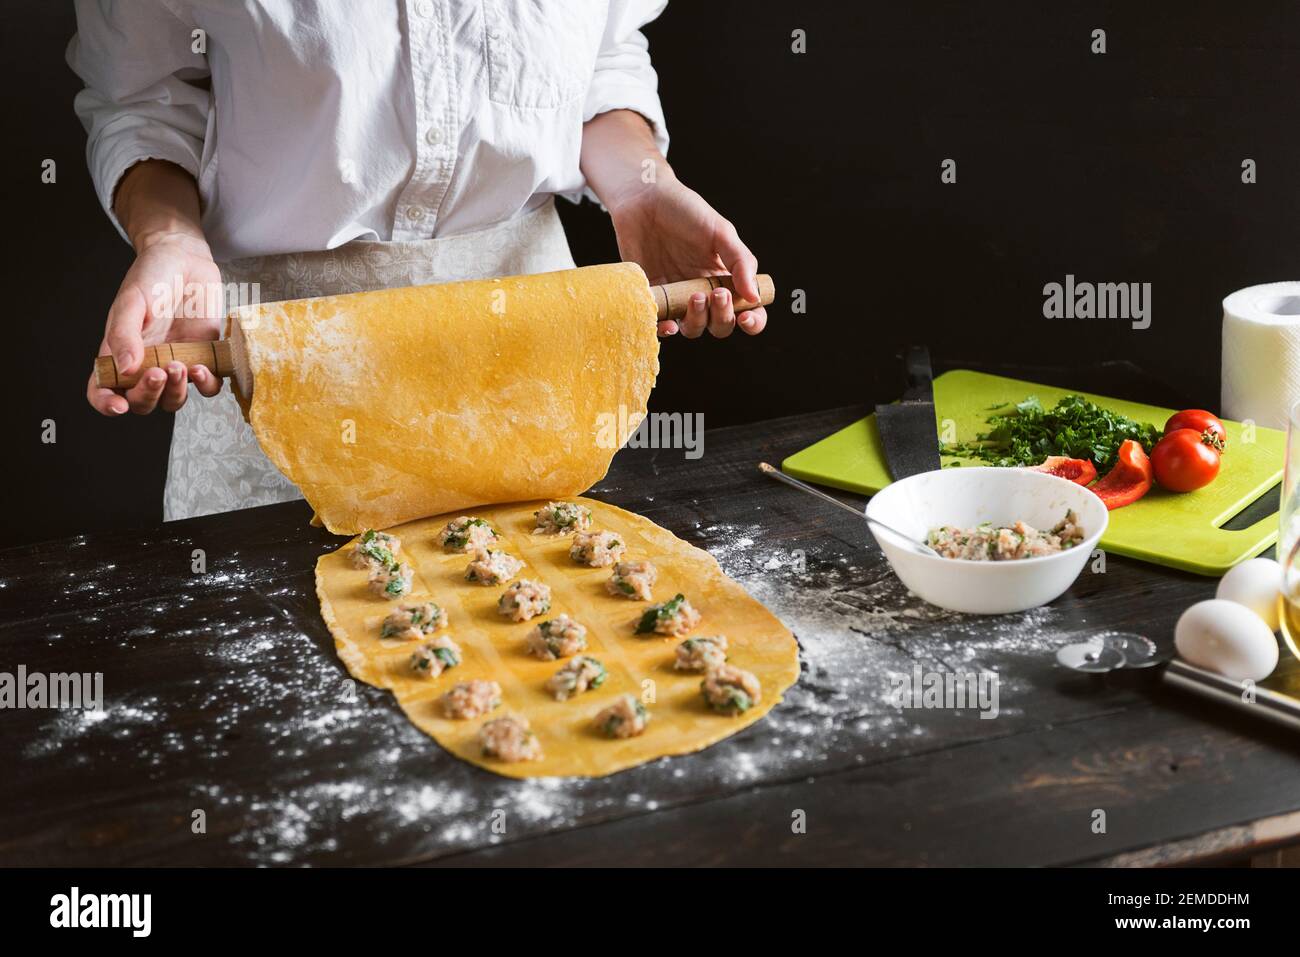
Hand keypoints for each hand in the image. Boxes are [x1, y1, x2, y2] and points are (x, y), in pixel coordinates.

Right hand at [88, 231, 224, 415]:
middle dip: (148, 395)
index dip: (106, 404)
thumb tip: (125, 369)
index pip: (103, 390)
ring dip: (176, 393)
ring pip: (173, 400)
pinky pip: (207, 385)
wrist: (186, 259)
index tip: (118, 405)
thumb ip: (124, 335)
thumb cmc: (152, 277)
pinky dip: (206, 385)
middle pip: (141, 402)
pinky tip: (203, 368)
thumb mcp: (132, 301)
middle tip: (158, 372)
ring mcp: (175, 363)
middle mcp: (145, 364)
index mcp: (118, 353)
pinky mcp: (204, 357)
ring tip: (181, 367)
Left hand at [609, 175, 766, 338]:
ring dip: (698, 322)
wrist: (643, 199)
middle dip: (722, 317)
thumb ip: (741, 261)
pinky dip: (666, 329)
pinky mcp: (653, 297)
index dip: (752, 320)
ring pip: (693, 328)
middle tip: (716, 294)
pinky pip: (661, 324)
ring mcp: (678, 297)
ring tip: (695, 297)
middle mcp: (704, 292)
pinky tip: (669, 323)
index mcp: (726, 277)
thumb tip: (754, 295)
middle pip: (720, 324)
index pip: (748, 309)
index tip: (745, 316)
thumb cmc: (685, 210)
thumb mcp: (720, 231)